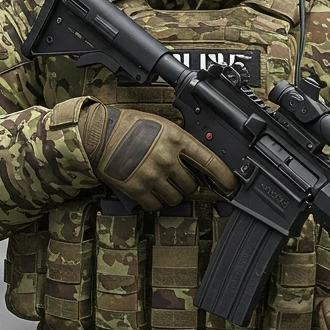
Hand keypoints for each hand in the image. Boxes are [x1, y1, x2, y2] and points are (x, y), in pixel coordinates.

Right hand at [77, 102, 237, 211]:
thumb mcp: (161, 124)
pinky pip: (156, 205)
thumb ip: (180, 140)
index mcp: (176, 138)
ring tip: (162, 183)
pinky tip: (150, 189)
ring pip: (175, 198)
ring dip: (172, 194)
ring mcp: (152, 175)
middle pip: (192, 185)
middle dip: (188, 184)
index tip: (231, 185)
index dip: (224, 176)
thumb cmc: (128, 126)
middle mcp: (167, 158)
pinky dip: (155, 201)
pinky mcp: (137, 189)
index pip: (209, 161)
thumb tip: (197, 157)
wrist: (98, 134)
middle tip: (177, 177)